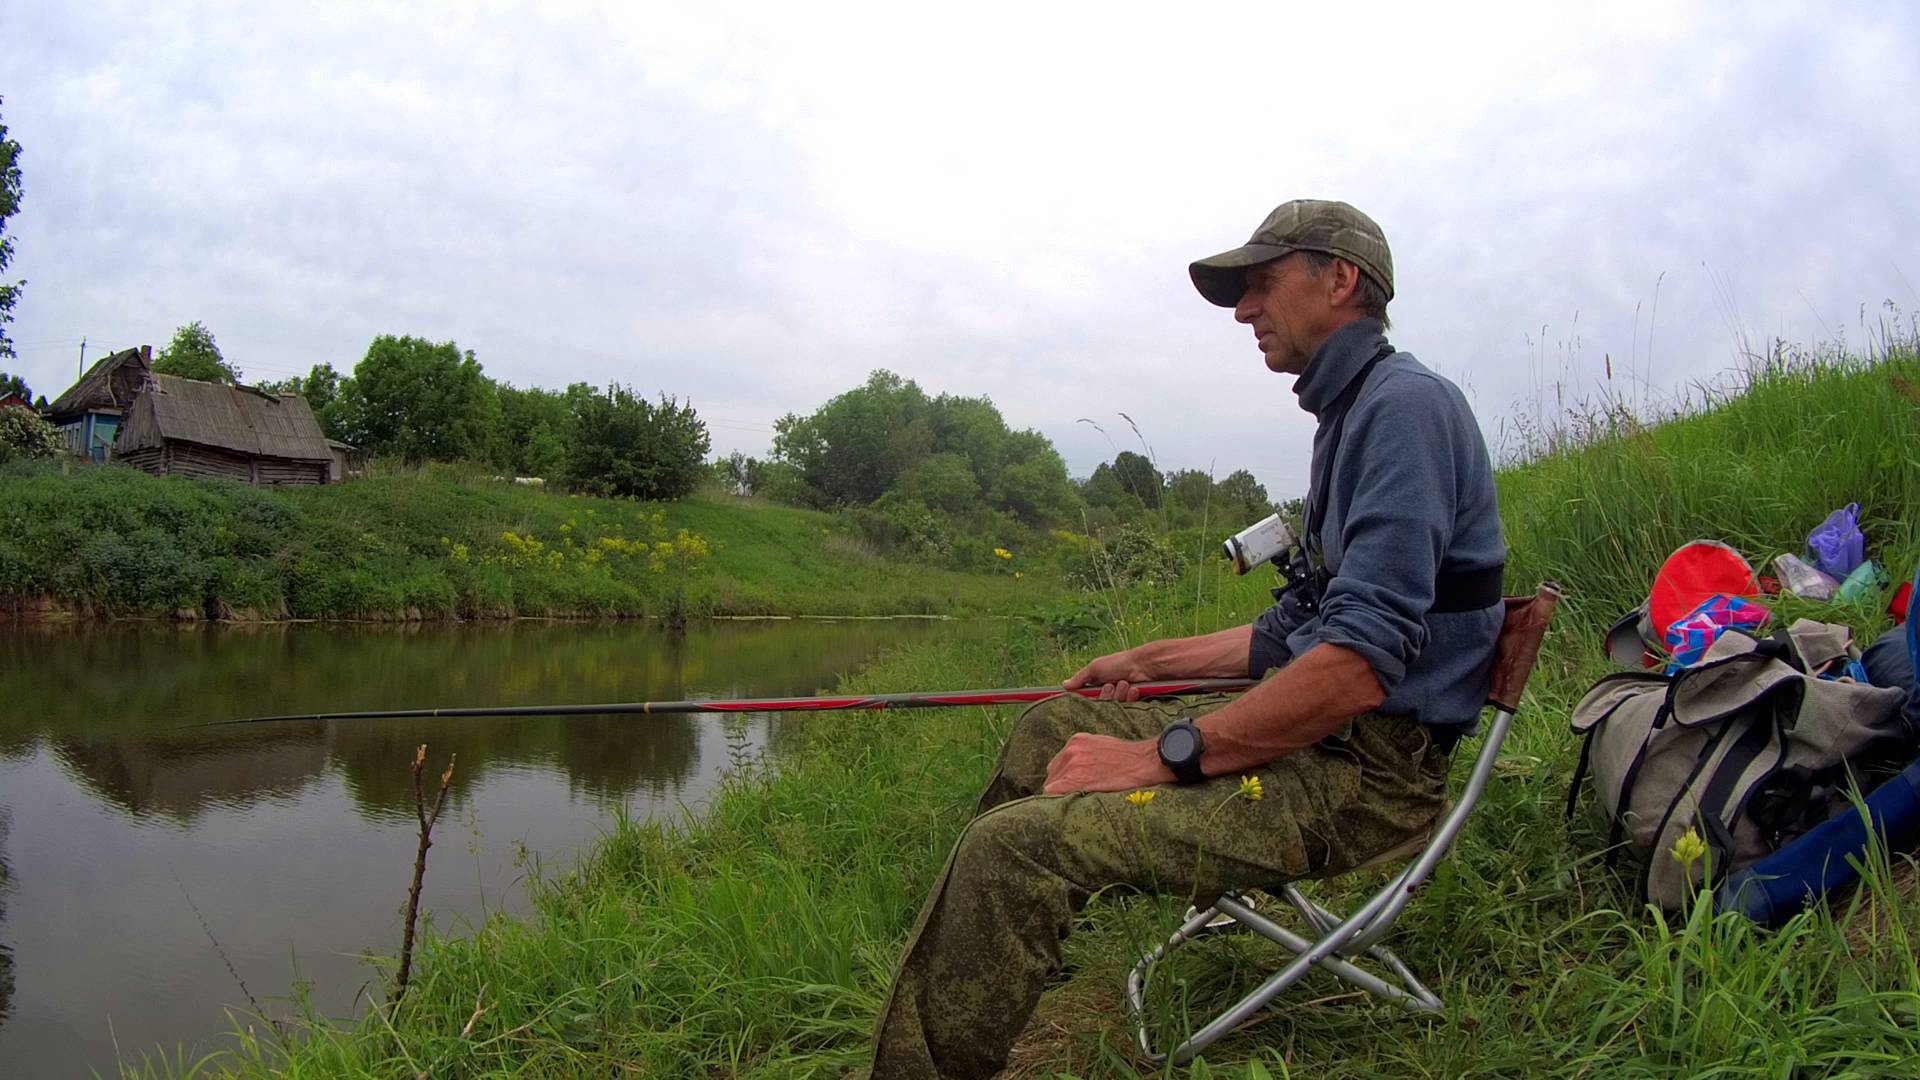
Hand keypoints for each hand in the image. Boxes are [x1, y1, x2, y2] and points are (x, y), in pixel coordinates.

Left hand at [1043, 733, 1173, 794]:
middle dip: (1060, 787)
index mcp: (1077, 741)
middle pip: (1053, 774)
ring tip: (1072, 804)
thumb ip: (1086, 754)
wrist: (1145, 762)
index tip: (1069, 789)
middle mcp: (1071, 750)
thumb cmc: (1130, 758)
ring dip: (1060, 795)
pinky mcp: (1076, 778)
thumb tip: (1079, 769)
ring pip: (1051, 785)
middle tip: (1072, 799)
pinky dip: (1058, 800)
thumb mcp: (1103, 747)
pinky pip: (1054, 793)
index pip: (1058, 764)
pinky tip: (1068, 807)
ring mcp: (1072, 763)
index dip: (1062, 779)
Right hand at [1063, 648, 1155, 701]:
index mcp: (1097, 684)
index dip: (1086, 701)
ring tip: (1124, 683)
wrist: (1143, 666)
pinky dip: (1130, 697)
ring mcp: (1120, 698)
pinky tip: (1133, 688)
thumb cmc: (1118, 663)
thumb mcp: (1095, 668)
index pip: (1087, 699)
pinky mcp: (1132, 702)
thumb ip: (1080, 678)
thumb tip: (1063, 685)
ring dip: (1119, 694)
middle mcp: (1108, 692)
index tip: (1085, 702)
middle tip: (1110, 685)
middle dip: (1106, 696)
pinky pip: (1127, 707)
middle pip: (1100, 705)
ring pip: (1114, 707)